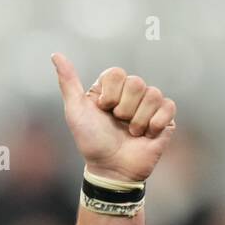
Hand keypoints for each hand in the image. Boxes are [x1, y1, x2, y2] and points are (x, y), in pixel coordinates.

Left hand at [51, 52, 176, 183]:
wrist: (112, 169)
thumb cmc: (92, 142)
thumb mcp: (75, 111)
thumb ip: (68, 82)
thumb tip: (56, 55)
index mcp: (111, 89)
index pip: (117, 73)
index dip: (110, 93)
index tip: (103, 109)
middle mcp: (131, 94)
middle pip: (136, 82)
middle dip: (124, 108)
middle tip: (119, 124)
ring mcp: (149, 106)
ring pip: (153, 94)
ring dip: (138, 120)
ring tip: (131, 133)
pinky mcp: (165, 119)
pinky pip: (169, 106)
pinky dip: (156, 123)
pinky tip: (147, 134)